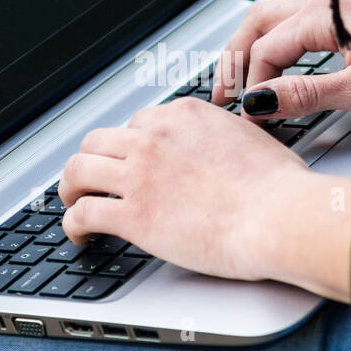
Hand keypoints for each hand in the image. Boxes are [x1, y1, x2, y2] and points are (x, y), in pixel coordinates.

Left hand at [58, 97, 350, 300]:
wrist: (281, 216)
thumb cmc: (280, 188)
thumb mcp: (251, 140)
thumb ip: (225, 140)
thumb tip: (227, 151)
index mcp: (185, 115)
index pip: (139, 123)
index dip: (130, 146)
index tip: (129, 163)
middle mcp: (156, 137)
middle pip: (98, 141)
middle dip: (92, 161)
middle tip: (90, 180)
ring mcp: (140, 175)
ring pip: (78, 170)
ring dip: (70, 187)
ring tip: (72, 202)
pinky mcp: (133, 215)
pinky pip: (82, 213)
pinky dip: (72, 224)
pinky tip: (79, 235)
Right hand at [212, 0, 350, 120]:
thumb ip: (305, 95)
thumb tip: (260, 102)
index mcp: (330, 10)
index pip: (267, 47)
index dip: (251, 83)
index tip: (248, 114)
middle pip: (260, 18)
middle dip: (236, 55)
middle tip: (223, 93)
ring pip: (277, 10)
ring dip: (254, 42)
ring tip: (243, 76)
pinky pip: (299, 9)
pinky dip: (278, 34)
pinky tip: (279, 55)